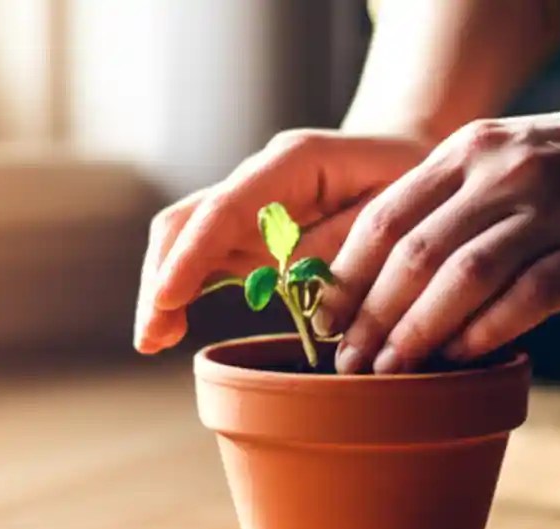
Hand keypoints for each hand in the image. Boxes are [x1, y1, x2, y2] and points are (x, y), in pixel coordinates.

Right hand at [133, 130, 430, 353]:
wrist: (405, 156)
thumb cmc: (407, 179)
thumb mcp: (394, 203)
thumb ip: (345, 239)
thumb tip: (296, 280)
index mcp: (292, 161)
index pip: (226, 206)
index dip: (194, 253)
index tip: (169, 297)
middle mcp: (256, 180)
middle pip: (186, 222)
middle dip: (163, 277)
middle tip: (152, 335)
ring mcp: (245, 208)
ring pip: (181, 241)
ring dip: (164, 291)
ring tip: (154, 341)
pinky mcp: (244, 235)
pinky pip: (200, 262)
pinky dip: (182, 294)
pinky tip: (170, 330)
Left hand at [315, 89, 559, 373]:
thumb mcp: (500, 156)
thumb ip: (446, 205)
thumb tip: (382, 288)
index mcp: (467, 153)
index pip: (383, 218)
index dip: (347, 277)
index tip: (323, 322)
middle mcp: (502, 174)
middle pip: (413, 254)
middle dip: (371, 316)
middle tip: (348, 362)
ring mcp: (552, 209)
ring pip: (462, 278)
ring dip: (417, 331)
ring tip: (390, 370)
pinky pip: (525, 299)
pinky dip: (485, 333)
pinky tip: (461, 358)